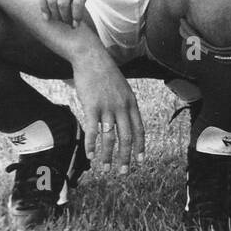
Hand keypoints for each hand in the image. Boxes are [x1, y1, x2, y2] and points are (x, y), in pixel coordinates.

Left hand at [39, 0, 127, 27]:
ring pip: (62, 4)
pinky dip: (76, 16)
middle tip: (61, 23)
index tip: (47, 16)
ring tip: (70, 24)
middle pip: (50, 0)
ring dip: (65, 18)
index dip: (43, 6)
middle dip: (54, 15)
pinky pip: (77, 3)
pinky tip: (78, 22)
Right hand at [70, 47, 144, 173]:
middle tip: (122, 172)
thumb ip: (125, 105)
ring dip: (108, 155)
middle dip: (126, 157)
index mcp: (132, 103)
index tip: (140, 160)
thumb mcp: (123, 88)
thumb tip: (125, 120)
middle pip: (127, 137)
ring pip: (110, 137)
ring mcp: (107, 108)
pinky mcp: (91, 107)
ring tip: (105, 168)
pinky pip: (92, 130)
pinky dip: (91, 145)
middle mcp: (122, 107)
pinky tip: (90, 155)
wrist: (92, 59)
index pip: (139, 129)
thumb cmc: (106, 74)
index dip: (140, 146)